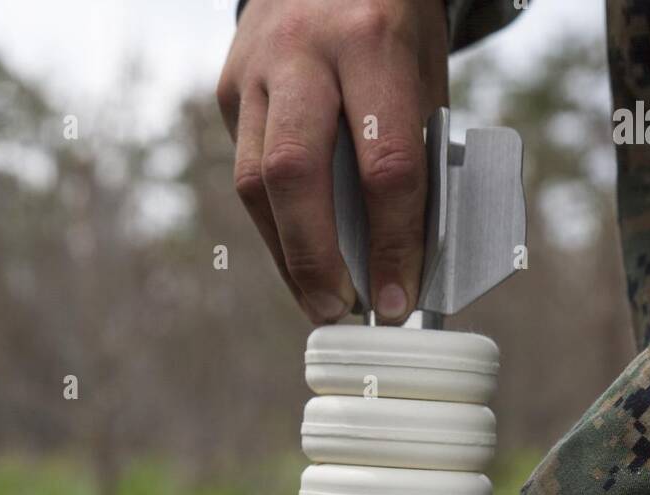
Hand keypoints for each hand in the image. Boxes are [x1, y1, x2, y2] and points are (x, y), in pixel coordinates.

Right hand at [217, 0, 448, 322]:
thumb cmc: (391, 27)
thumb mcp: (421, 76)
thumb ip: (413, 157)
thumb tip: (404, 260)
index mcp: (372, 41)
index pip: (384, 166)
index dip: (392, 245)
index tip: (398, 300)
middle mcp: (303, 51)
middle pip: (296, 175)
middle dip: (317, 259)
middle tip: (338, 310)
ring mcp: (255, 68)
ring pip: (256, 182)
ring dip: (288, 255)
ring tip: (318, 299)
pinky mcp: (228, 86)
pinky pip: (247, 171)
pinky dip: (276, 225)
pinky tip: (299, 255)